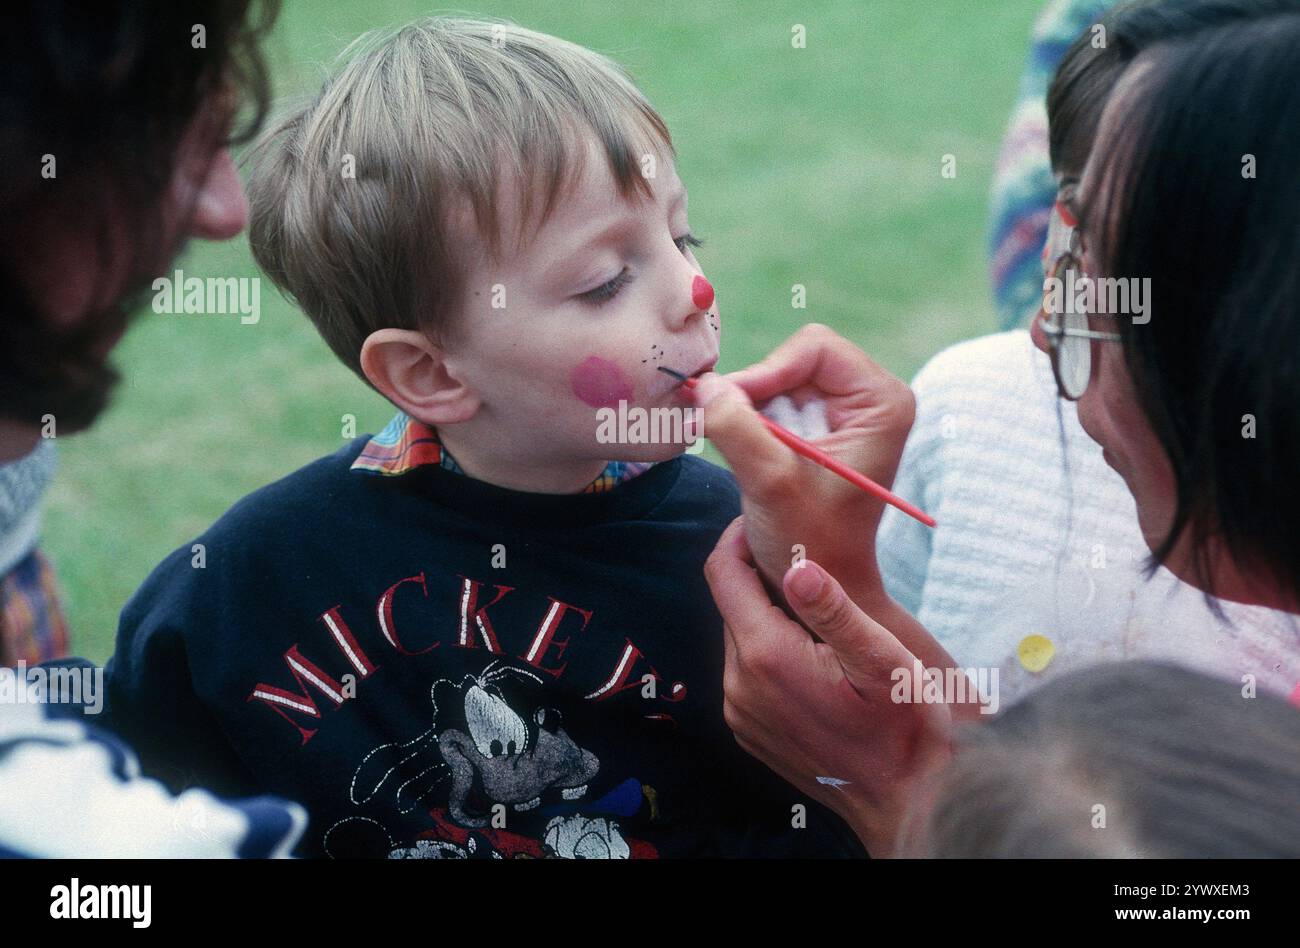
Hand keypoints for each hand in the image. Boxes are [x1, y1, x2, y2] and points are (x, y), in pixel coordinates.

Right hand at [694, 323, 914, 610]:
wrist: (818, 588)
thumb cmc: (811, 545)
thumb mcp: (772, 483)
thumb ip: (738, 429)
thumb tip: (705, 385)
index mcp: (883, 403)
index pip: (814, 348)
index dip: (766, 371)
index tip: (729, 407)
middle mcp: (870, 398)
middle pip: (793, 361)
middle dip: (755, 394)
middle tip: (724, 430)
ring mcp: (844, 412)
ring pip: (777, 380)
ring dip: (748, 412)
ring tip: (740, 453)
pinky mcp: (819, 428)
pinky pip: (773, 403)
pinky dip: (750, 423)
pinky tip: (746, 456)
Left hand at [706, 520, 957, 855]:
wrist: (905, 801)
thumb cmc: (905, 727)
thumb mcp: (883, 660)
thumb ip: (836, 609)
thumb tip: (797, 565)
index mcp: (765, 655)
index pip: (723, 574)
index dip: (737, 538)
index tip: (761, 521)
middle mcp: (738, 684)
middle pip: (732, 604)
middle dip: (762, 578)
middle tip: (808, 563)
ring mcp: (740, 712)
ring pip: (741, 638)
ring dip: (768, 618)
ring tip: (818, 614)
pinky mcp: (749, 730)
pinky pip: (747, 673)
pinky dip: (770, 653)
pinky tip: (813, 657)